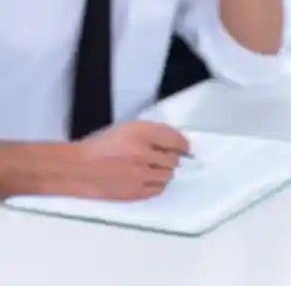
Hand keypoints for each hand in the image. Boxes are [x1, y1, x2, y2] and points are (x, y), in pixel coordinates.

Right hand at [67, 121, 189, 200]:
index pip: (175, 139)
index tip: (185, 148)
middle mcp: (142, 152)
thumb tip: (177, 144)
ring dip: (164, 172)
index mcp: (140, 132)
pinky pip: (158, 189)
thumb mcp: (127, 129)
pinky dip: (157, 184)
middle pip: (174, 159)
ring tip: (150, 169)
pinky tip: (147, 179)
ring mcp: (139, 174)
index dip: (183, 145)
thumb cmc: (99, 148)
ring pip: (168, 175)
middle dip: (170, 159)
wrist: (75, 168)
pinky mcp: (134, 192)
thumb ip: (153, 134)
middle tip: (162, 159)